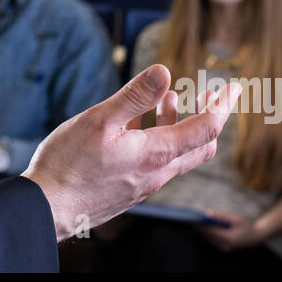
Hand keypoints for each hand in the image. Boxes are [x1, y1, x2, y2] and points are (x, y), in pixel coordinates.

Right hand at [21, 65, 239, 243]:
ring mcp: (143, 185)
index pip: (206, 129)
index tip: (234, 88)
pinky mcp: (129, 191)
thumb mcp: (99, 120)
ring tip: (167, 100)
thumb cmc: (68, 164)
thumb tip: (164, 71)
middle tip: (210, 95)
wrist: (47, 209)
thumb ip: (134, 96)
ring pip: (176, 154)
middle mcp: (156, 173)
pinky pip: (156, 163)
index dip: (224, 106)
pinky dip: (158, 139)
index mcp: (155, 154)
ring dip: (178, 125)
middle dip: (209, 117)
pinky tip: (134, 125)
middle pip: (199, 146)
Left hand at [195, 210, 259, 251]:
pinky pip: (212, 241)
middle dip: (199, 228)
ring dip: (202, 232)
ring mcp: (224, 248)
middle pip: (208, 237)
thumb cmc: (247, 226)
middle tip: (191, 219)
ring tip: (195, 222)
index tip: (193, 219)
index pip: (210, 232)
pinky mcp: (224, 248)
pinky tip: (203, 227)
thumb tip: (208, 213)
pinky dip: (207, 235)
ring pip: (209, 240)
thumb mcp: (236, 218)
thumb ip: (222, 216)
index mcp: (229, 238)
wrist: (256, 236)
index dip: (201, 226)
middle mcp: (225, 245)